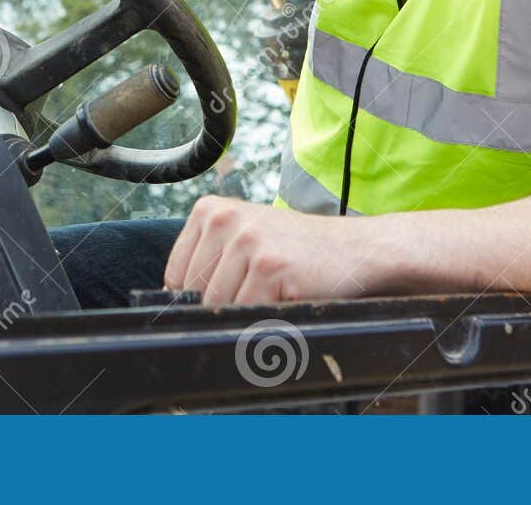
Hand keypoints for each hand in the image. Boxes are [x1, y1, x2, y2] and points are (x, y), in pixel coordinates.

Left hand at [163, 196, 402, 305]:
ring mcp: (247, 241)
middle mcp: (224, 220)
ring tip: (274, 295)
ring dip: (246, 314)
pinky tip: (286, 300)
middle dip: (222, 308)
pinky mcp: (270, 266)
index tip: (224, 298)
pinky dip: (263, 319)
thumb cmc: (299, 251)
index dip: (196, 298)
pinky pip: (246, 313)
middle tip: (258, 297)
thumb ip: (210, 259)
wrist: (357, 250)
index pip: (175, 274)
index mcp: (210, 210)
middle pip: (196, 293)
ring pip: (220, 306)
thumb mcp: (246, 238)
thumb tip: (173, 303)